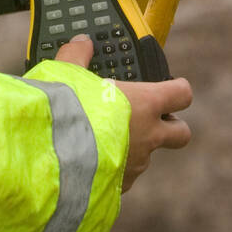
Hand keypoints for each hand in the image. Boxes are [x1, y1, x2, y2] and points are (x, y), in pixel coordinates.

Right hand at [54, 35, 192, 192]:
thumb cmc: (64, 111)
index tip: (169, 87)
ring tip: (103, 139)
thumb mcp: (66, 73)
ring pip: (147, 156)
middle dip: (171, 126)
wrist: (48, 160)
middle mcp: (148, 136)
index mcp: (145, 104)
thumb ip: (77, 56)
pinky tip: (89, 161)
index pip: (182, 94)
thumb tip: (80, 43)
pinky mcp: (120, 188)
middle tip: (150, 119)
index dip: (177, 89)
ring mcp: (136, 165)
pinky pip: (124, 178)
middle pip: (182, 133)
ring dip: (134, 148)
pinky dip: (113, 169)